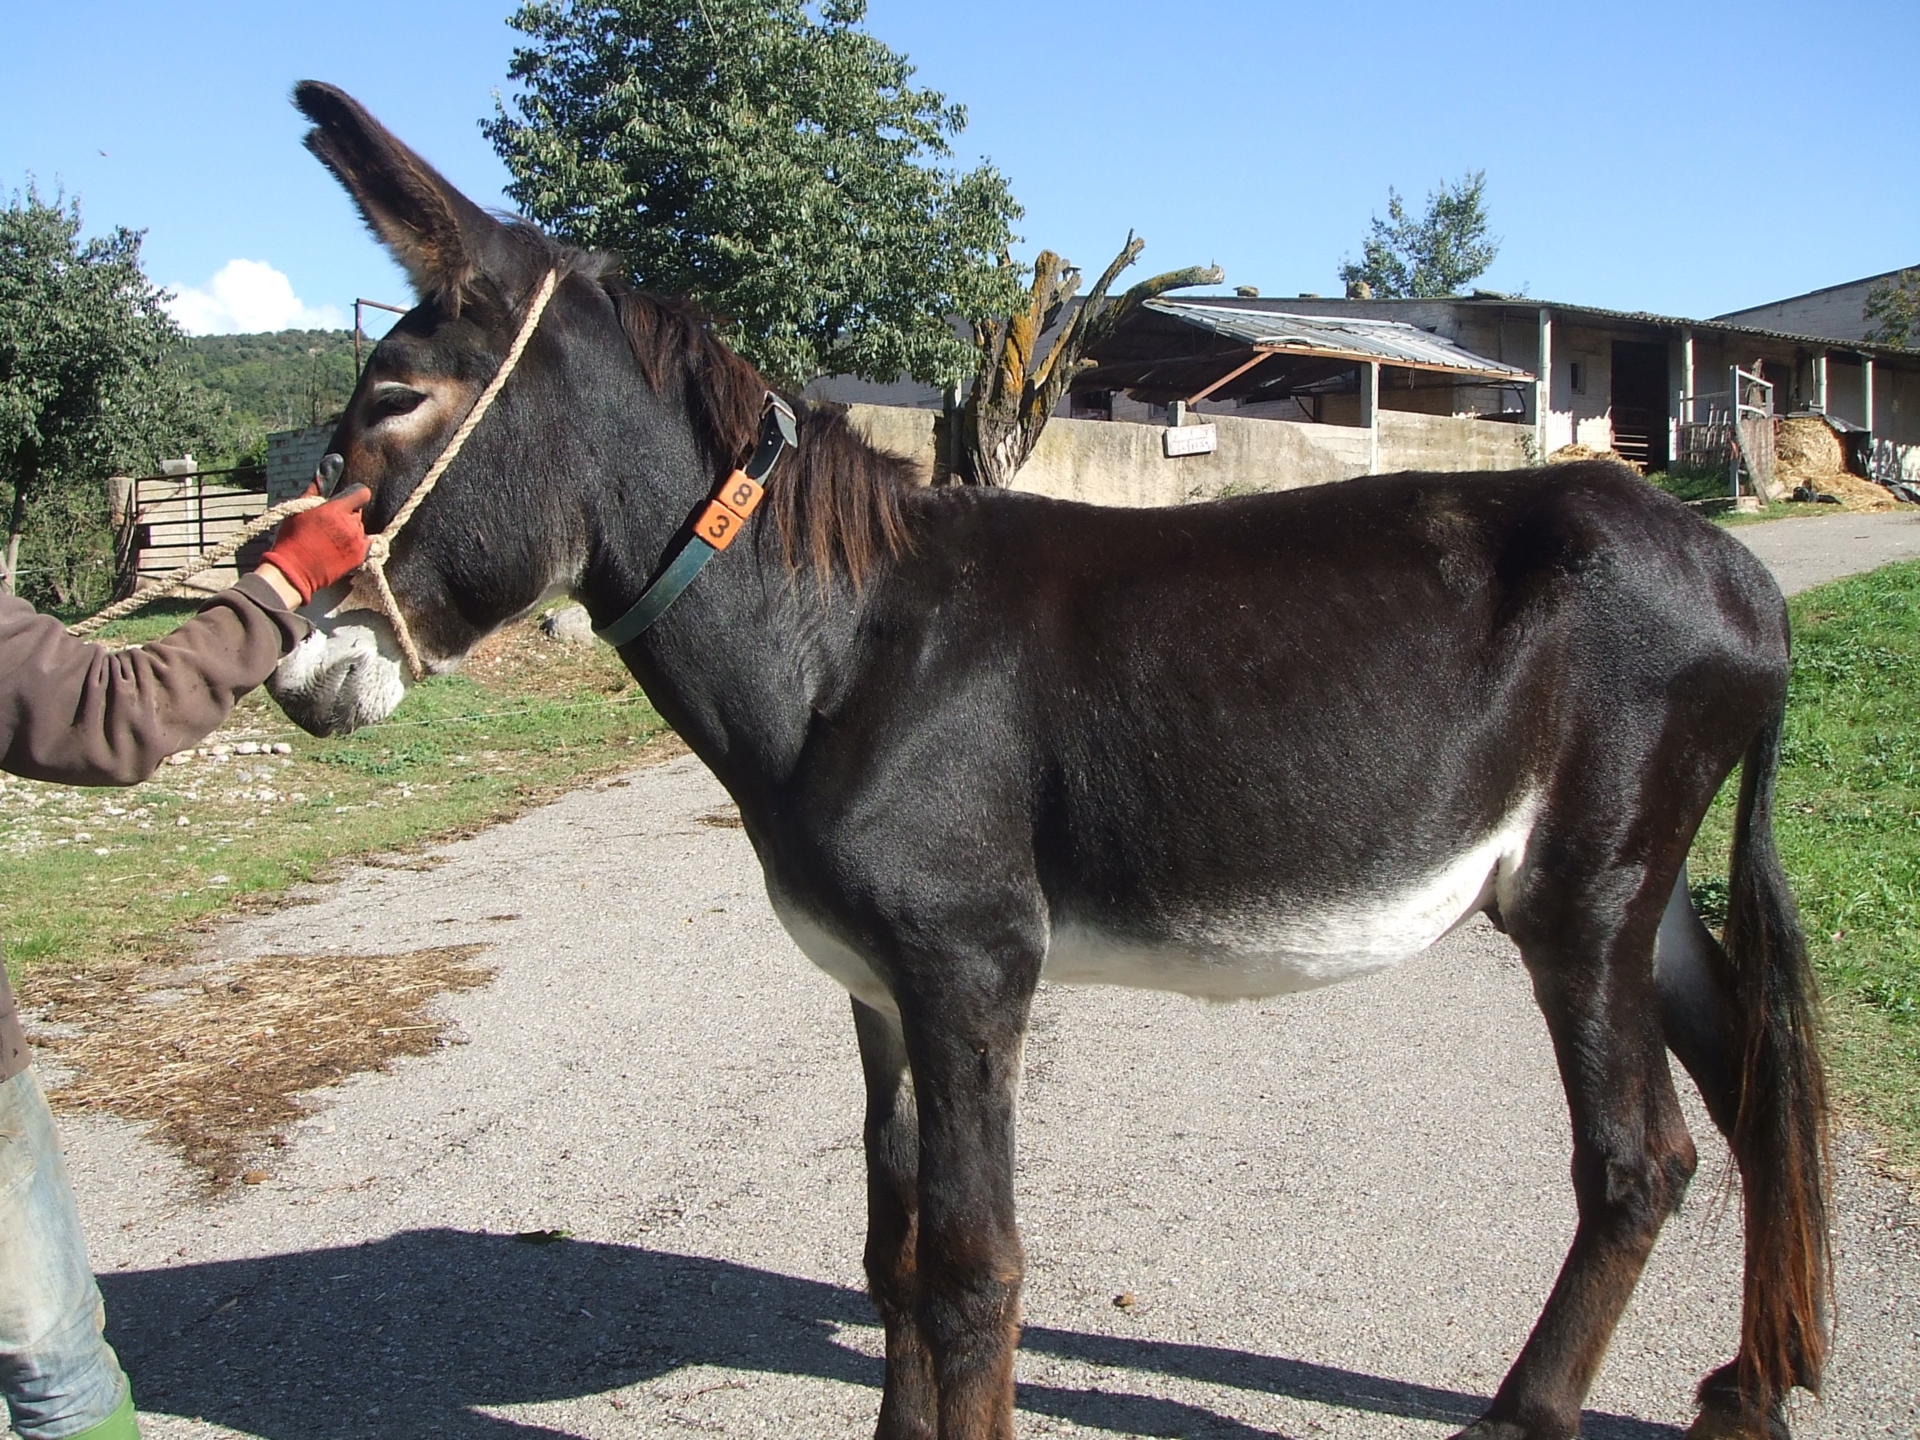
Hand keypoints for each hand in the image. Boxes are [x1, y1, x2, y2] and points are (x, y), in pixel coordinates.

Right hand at [258, 485, 372, 602]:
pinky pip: (365, 544)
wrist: (294, 570)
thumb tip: (334, 459)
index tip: (345, 502)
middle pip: (357, 512)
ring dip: (350, 531)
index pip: (361, 493)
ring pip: (360, 528)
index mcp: (336, 509)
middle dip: (346, 516)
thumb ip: (319, 484)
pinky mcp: (360, 556)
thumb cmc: (293, 538)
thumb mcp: (301, 507)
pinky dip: (355, 545)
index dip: (354, 495)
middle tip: (327, 527)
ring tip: (330, 541)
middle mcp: (350, 524)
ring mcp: (357, 541)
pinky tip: (338, 550)